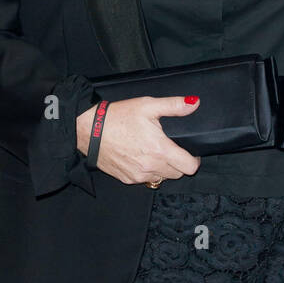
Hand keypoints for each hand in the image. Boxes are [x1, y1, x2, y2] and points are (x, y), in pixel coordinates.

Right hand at [76, 95, 201, 184]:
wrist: (89, 131)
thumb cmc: (117, 117)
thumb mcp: (148, 105)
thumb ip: (174, 106)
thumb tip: (194, 103)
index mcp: (160, 150)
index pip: (189, 167)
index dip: (194, 160)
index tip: (191, 152)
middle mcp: (151, 167)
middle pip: (177, 174)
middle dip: (179, 163)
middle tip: (172, 149)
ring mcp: (138, 175)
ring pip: (162, 178)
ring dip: (164, 168)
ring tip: (156, 152)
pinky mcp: (127, 179)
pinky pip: (146, 180)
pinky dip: (148, 171)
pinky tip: (141, 157)